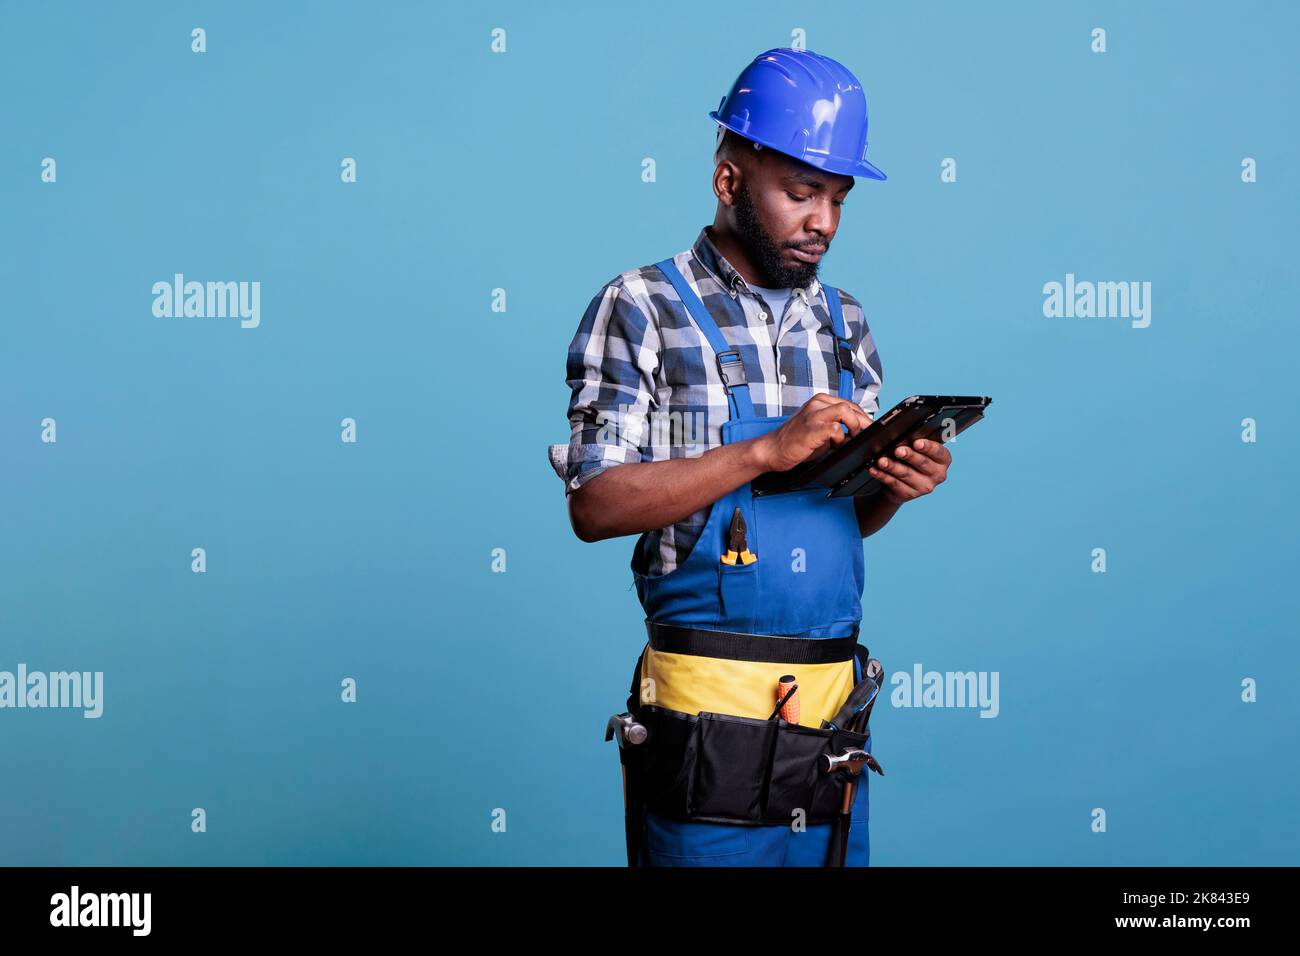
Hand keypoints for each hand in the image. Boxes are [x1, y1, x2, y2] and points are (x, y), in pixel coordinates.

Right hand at [754, 393, 872, 471]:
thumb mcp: (820, 429)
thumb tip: (859, 431)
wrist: (773, 450)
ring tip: (853, 439)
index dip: (863, 417)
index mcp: (820, 401)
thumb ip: (837, 426)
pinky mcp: (812, 428)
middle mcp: (818, 403)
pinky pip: (836, 429)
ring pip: (846, 412)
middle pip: (851, 406)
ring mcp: (814, 414)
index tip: (869, 428)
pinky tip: (836, 446)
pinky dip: (841, 439)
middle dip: (864, 423)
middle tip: (867, 436)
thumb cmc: (796, 441)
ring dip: (855, 427)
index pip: (850, 404)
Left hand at [869, 439, 950, 504]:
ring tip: (882, 460)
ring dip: (892, 466)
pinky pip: (894, 483)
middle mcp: (937, 474)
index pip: (939, 452)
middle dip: (909, 456)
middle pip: (922, 463)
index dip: (929, 447)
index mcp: (943, 460)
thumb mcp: (916, 448)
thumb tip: (898, 431)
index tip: (917, 442)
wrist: (903, 482)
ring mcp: (924, 487)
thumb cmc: (911, 458)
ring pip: (906, 474)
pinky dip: (883, 476)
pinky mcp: (909, 494)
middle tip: (898, 450)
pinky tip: (875, 470)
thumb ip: (914, 439)